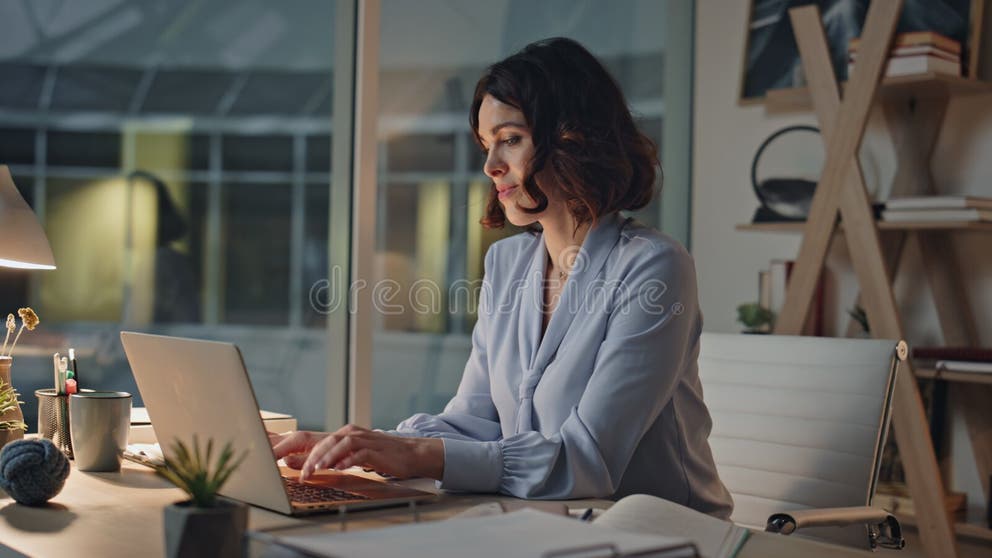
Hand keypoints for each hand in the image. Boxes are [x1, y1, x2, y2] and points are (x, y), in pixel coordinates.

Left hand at [272, 425, 443, 481]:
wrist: (408, 454)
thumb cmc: (379, 456)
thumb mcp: (351, 456)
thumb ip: (330, 458)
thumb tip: (305, 466)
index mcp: (342, 434)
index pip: (311, 438)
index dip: (292, 445)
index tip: (274, 457)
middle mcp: (350, 433)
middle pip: (324, 441)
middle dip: (308, 457)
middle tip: (298, 471)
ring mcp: (363, 439)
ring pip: (339, 445)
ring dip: (326, 458)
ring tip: (315, 470)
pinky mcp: (375, 450)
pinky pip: (358, 454)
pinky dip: (348, 460)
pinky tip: (339, 468)